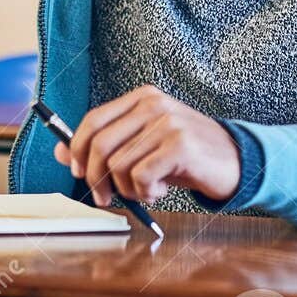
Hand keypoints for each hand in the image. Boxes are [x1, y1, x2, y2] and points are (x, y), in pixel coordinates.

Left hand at [52, 85, 241, 206]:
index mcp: (141, 98)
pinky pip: (141, 176)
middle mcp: (153, 104)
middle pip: (100, 145)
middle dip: (95, 178)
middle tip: (105, 198)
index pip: (93, 120)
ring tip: (147, 189)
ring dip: (128, 189)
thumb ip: (105, 147)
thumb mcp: (143, 147)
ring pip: (119, 165)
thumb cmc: (184, 157)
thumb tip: (61, 153)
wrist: (235, 162)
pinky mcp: (180, 145)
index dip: (77, 150)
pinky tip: (160, 190)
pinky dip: (145, 192)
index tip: (78, 172)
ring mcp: (168, 123)